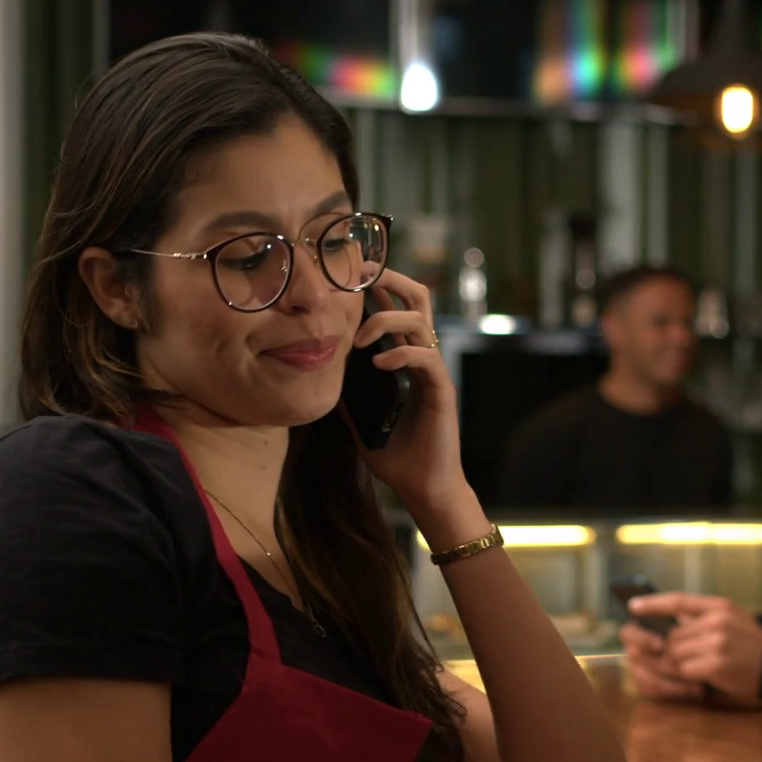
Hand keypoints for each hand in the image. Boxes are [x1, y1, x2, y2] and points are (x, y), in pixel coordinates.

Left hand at [348, 269, 467, 517]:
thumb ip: (348, 394)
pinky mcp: (441, 391)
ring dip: (387, 321)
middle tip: (365, 275)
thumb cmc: (397, 456)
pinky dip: (402, 354)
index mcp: (406, 360)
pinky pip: (426, 358)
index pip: (398, 309)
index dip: (381, 287)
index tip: (353, 274)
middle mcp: (423, 359)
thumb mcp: (361, 419)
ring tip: (361, 340)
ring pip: (420, 323)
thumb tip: (320, 375)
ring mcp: (434, 372)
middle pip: (420, 300)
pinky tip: (380, 362)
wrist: (424, 487)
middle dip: (393, 280)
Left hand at [622, 593, 761, 704]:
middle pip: (673, 635)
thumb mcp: (733, 619)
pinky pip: (684, 669)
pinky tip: (700, 679)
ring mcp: (717, 642)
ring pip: (675, 653)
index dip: (653, 604)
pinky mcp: (716, 663)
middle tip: (680, 661)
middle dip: (671, 650)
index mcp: (720, 606)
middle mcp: (717, 621)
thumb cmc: (752, 645)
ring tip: (693, 670)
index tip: (633, 607)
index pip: (678, 600)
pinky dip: (687, 676)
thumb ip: (704, 617)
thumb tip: (670, 620)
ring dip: (678, 665)